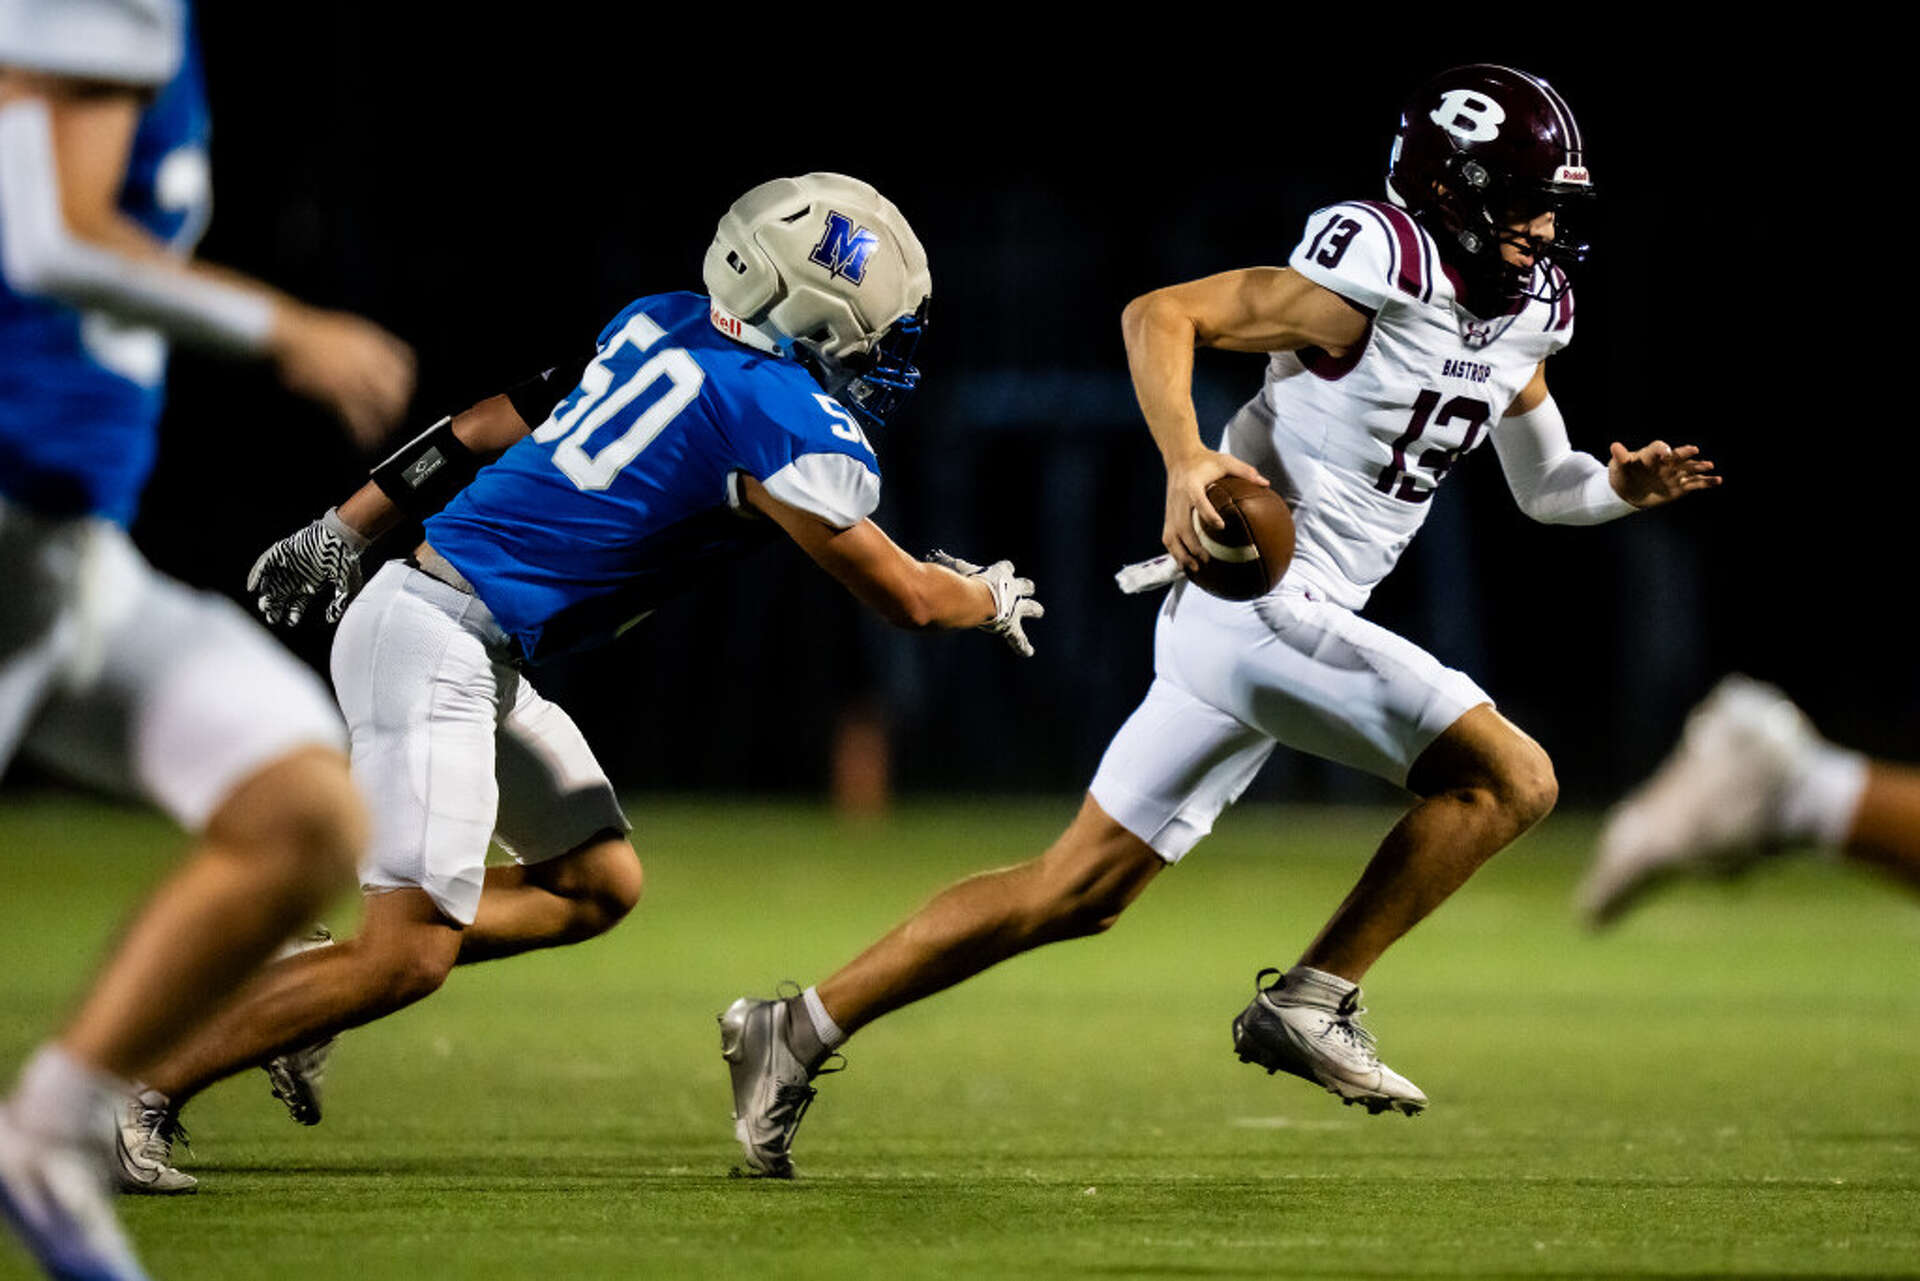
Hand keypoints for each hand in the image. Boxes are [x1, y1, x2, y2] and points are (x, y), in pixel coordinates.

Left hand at [246, 508, 369, 626]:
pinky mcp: (281, 552)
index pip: (296, 604)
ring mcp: (288, 564)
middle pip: (280, 596)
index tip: (289, 622)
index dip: (291, 614)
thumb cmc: (346, 560)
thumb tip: (330, 619)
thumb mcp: (347, 587)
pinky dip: (257, 575)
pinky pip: (264, 565)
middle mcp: (297, 576)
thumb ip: (339, 604)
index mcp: (310, 585)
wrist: (342, 536)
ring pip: (271, 583)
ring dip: (266, 595)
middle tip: (272, 618)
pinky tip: (252, 587)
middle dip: (275, 608)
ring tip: (265, 606)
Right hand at [270, 303, 416, 448]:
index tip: (403, 393)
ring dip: (383, 425)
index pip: (405, 363)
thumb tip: (385, 364)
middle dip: (397, 408)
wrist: (290, 334)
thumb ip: (371, 347)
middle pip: (396, 389)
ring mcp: (354, 377)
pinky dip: (363, 432)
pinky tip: (364, 441)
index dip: (407, 382)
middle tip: (392, 420)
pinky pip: (357, 417)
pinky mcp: (337, 392)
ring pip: (380, 407)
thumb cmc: (315, 333)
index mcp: (373, 343)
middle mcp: (369, 361)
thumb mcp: (351, 330)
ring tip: (378, 436)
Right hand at [929, 550, 1044, 656]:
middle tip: (1029, 587)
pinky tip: (1029, 652)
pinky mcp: (1011, 626)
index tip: (1006, 568)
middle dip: (1025, 587)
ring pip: (1030, 608)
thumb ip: (947, 564)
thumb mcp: (956, 569)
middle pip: (1024, 586)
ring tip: (1039, 611)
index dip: (1005, 568)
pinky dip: (1023, 646)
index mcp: (1000, 573)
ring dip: (1034, 609)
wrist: (975, 600)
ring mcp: (1015, 608)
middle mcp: (1012, 589)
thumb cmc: (963, 582)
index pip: (1006, 567)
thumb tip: (933, 556)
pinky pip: (1019, 638)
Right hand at [1162, 449, 1268, 572]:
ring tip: (1194, 569)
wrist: (1180, 457)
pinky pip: (1167, 537)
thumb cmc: (1206, 460)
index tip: (1221, 527)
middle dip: (1193, 545)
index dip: (1208, 514)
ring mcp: (1170, 509)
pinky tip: (1185, 563)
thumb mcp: (1225, 461)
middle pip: (1182, 526)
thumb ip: (1245, 471)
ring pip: (1171, 536)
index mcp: (1192, 485)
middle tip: (1207, 559)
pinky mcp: (1167, 515)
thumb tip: (1266, 483)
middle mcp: (1178, 499)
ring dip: (1180, 554)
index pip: (1198, 502)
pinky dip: (1174, 552)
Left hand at [1608, 441, 1720, 507]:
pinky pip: (1695, 483)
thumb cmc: (1623, 475)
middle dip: (1685, 453)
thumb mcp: (1619, 467)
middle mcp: (1666, 462)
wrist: (1628, 492)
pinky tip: (1717, 480)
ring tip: (1709, 466)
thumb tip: (1614, 446)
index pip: (1659, 448)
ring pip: (1689, 469)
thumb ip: (1620, 457)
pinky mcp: (1680, 487)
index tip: (1666, 453)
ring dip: (1699, 467)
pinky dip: (1706, 482)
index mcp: (1652, 455)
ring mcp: (1674, 474)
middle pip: (1678, 456)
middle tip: (1694, 450)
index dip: (1662, 450)